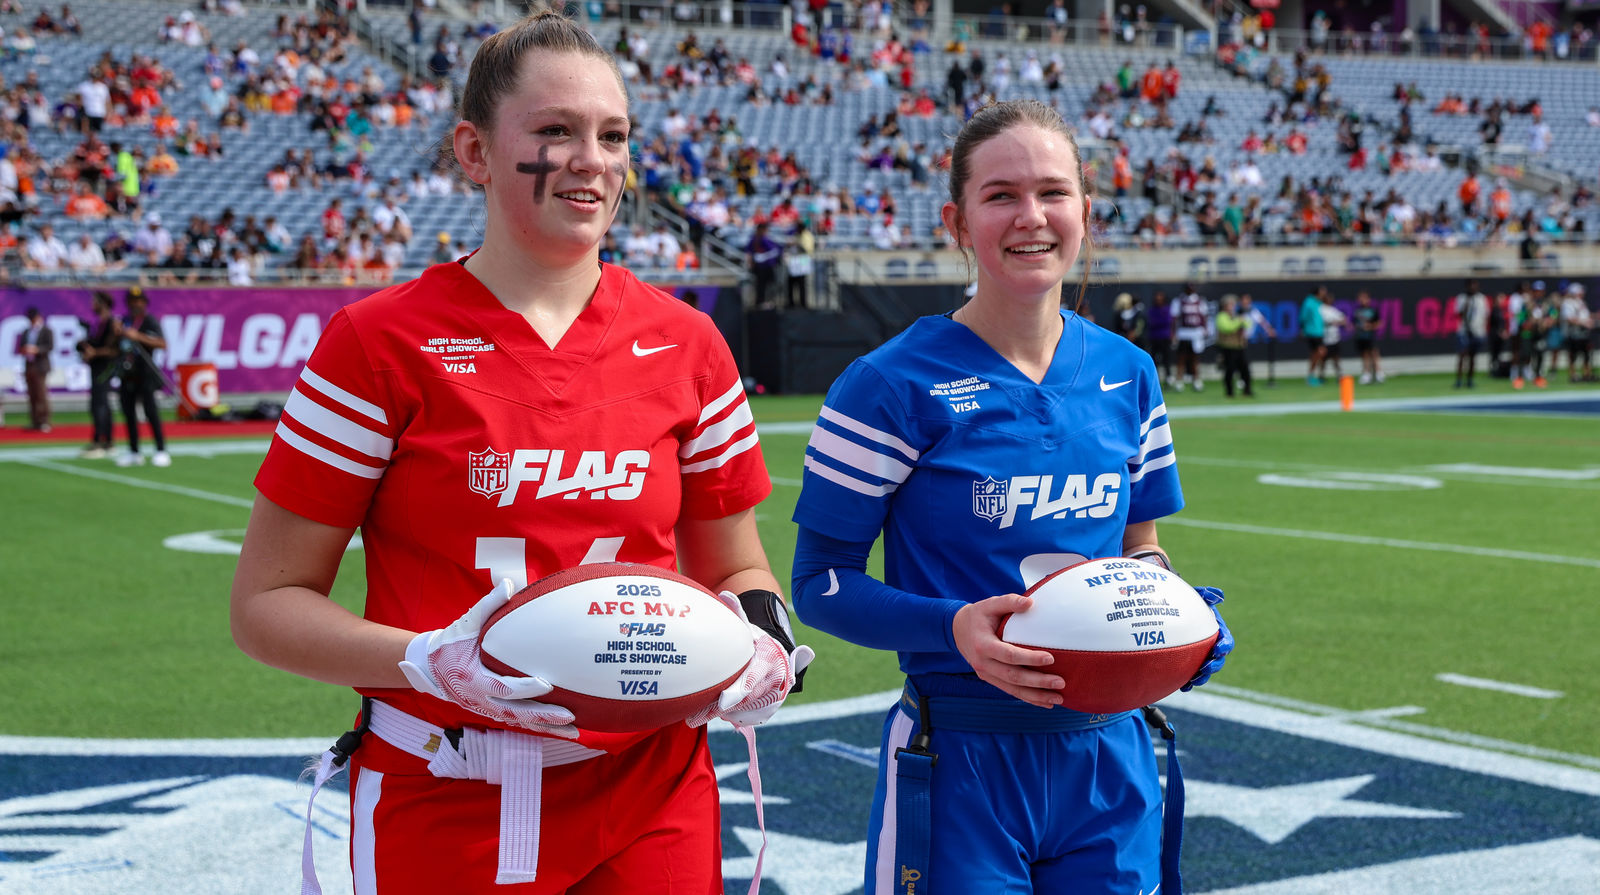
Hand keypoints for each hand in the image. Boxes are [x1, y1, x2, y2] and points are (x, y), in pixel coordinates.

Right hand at [397, 580, 577, 737]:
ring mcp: (488, 709)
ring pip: (520, 721)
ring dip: (546, 726)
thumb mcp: (465, 624)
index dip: (524, 687)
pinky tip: (561, 729)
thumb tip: (509, 584)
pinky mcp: (493, 712)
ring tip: (574, 730)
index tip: (546, 684)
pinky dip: (539, 727)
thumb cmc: (451, 643)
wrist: (430, 668)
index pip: (502, 687)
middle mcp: (482, 699)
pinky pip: (519, 722)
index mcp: (474, 678)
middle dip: (544, 716)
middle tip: (569, 716)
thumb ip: (488, 605)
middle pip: (516, 712)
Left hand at [685, 591, 814, 727]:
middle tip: (695, 717)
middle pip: (746, 702)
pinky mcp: (767, 709)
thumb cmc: (755, 640)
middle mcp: (774, 682)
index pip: (752, 680)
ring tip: (697, 716)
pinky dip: (731, 719)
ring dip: (723, 716)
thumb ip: (737, 612)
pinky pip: (748, 719)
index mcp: (769, 662)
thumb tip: (725, 594)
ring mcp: (772, 698)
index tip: (722, 700)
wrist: (776, 653)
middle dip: (720, 710)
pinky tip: (710, 716)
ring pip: (745, 713)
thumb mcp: (747, 626)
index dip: (737, 692)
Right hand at [953, 595, 1062, 707]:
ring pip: (1013, 689)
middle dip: (1038, 682)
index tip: (1051, 658)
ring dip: (1036, 696)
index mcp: (983, 644)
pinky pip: (1011, 691)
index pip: (1009, 655)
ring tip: (1058, 698)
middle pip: (1012, 677)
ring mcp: (986, 674)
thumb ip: (1010, 602)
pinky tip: (1046, 703)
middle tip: (1060, 683)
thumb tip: (1031, 603)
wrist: (958, 631)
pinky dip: (1029, 699)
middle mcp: (983, 663)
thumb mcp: (990, 604)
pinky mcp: (991, 680)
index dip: (1029, 658)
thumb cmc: (980, 616)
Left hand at [1182, 585, 1232, 690]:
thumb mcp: (1194, 594)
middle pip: (1218, 659)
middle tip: (1206, 669)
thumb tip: (1218, 596)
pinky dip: (1187, 682)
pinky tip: (1182, 687)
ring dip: (1202, 677)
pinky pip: (1189, 674)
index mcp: (1217, 631)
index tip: (1219, 650)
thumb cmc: (1184, 599)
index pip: (1226, 640)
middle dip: (1214, 666)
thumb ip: (1206, 594)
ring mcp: (1200, 655)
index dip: (1225, 646)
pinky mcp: (1187, 662)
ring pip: (1205, 670)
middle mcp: (1211, 645)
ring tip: (1194, 682)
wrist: (1170, 608)